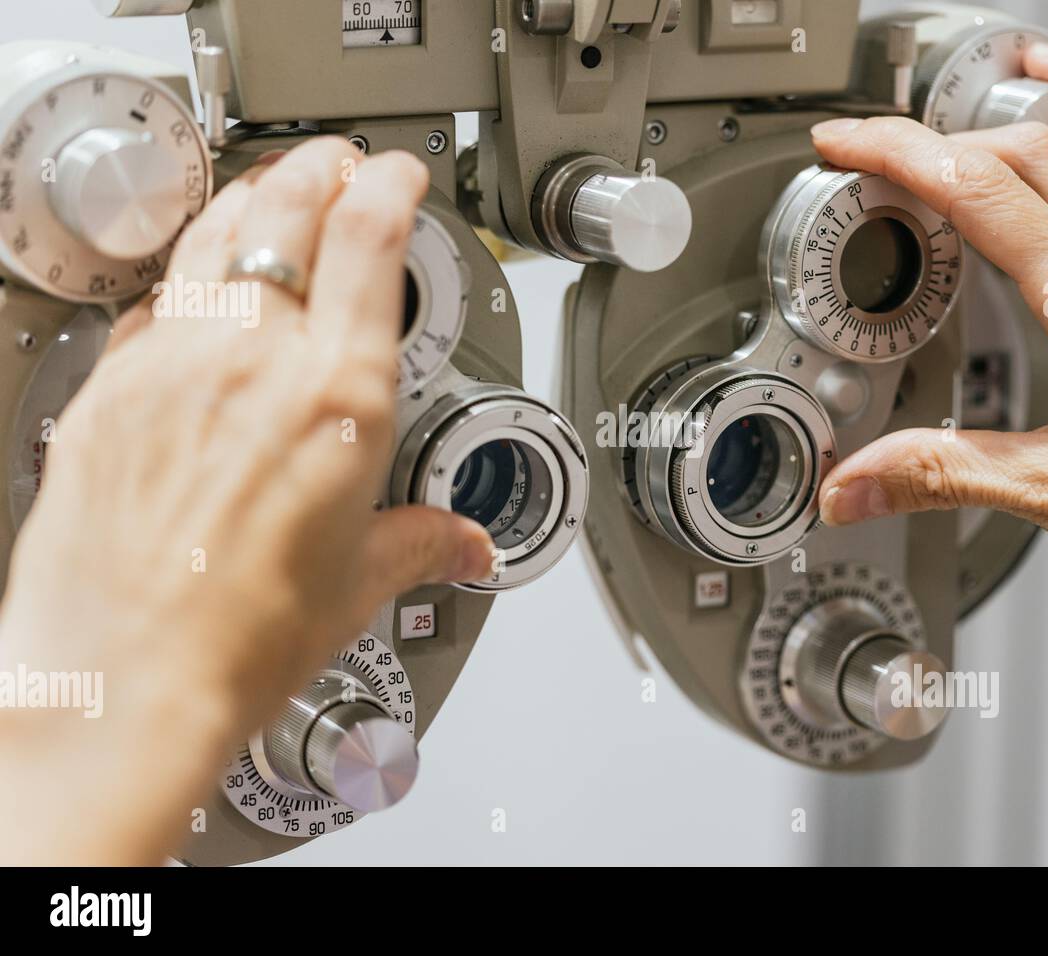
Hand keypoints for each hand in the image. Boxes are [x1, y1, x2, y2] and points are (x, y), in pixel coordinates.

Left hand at [0, 138, 494, 862]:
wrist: (122, 682)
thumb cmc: (239, 640)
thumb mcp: (358, 582)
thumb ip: (421, 540)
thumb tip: (460, 544)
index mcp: (337, 396)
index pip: (367, 238)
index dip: (390, 185)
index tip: (399, 177)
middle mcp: (251, 359)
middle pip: (284, 208)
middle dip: (320, 169)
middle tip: (339, 168)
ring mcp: (170, 365)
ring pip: (212, 235)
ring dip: (250, 200)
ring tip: (269, 197)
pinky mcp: (108, 390)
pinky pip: (154, 302)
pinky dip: (186, 276)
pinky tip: (196, 292)